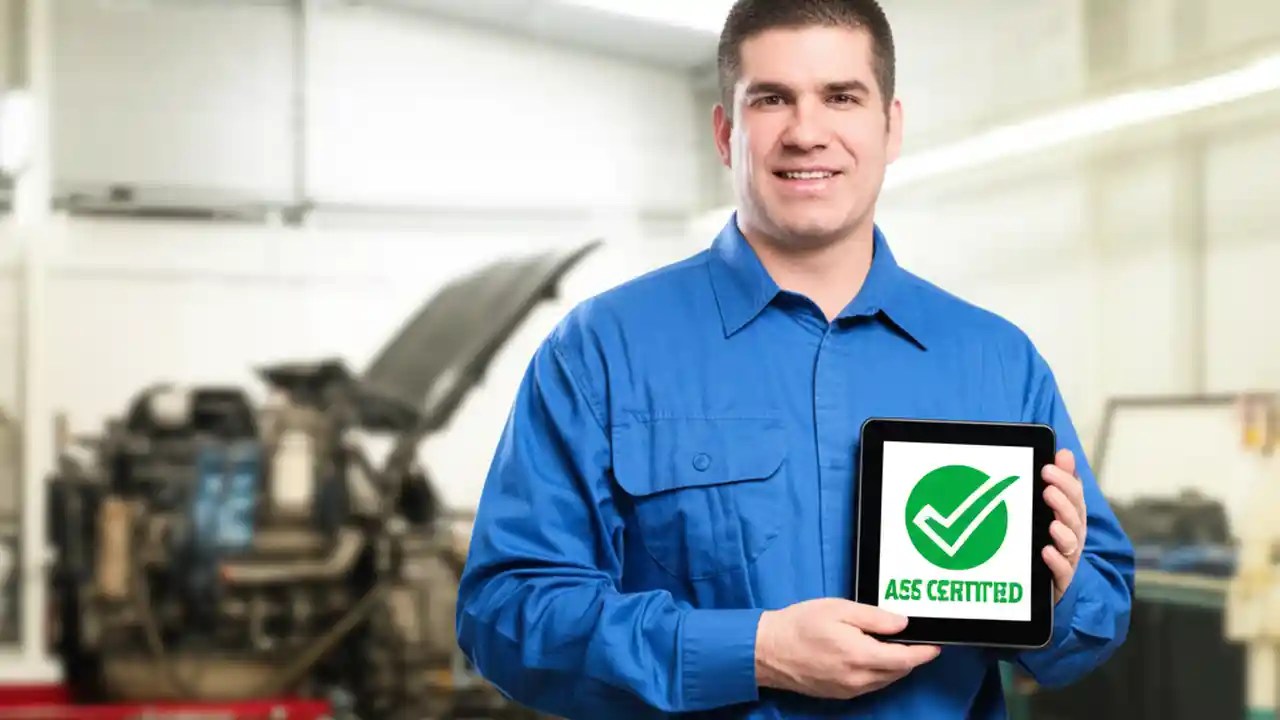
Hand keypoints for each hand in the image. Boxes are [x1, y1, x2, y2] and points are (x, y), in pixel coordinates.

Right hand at [755, 598, 939, 699]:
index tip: (936, 646)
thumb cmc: (800, 625)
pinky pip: (868, 685)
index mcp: (861, 656)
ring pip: (884, 680)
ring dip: (892, 665)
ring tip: (890, 645)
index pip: (905, 660)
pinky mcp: (839, 694)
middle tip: (911, 639)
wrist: (768, 650)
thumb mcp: (839, 609)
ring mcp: (848, 690)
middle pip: (897, 672)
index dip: (924, 653)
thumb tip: (902, 624)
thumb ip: (874, 618)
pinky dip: (876, 672)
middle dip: (909, 657)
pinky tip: (868, 656)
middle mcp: (858, 679)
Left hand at [1041, 448, 1086, 602]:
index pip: (1073, 495)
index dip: (1066, 480)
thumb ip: (1058, 483)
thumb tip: (1064, 452)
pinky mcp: (1059, 581)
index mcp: (1070, 517)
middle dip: (1064, 501)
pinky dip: (1056, 561)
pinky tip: (1046, 552)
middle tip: (1048, 488)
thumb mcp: (1049, 511)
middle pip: (1074, 516)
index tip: (1049, 467)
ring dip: (1064, 531)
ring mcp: (1068, 558)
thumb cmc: (1044, 542)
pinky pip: (1063, 571)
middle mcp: (1072, 536)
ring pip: (1072, 543)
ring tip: (1052, 522)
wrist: (1041, 585)